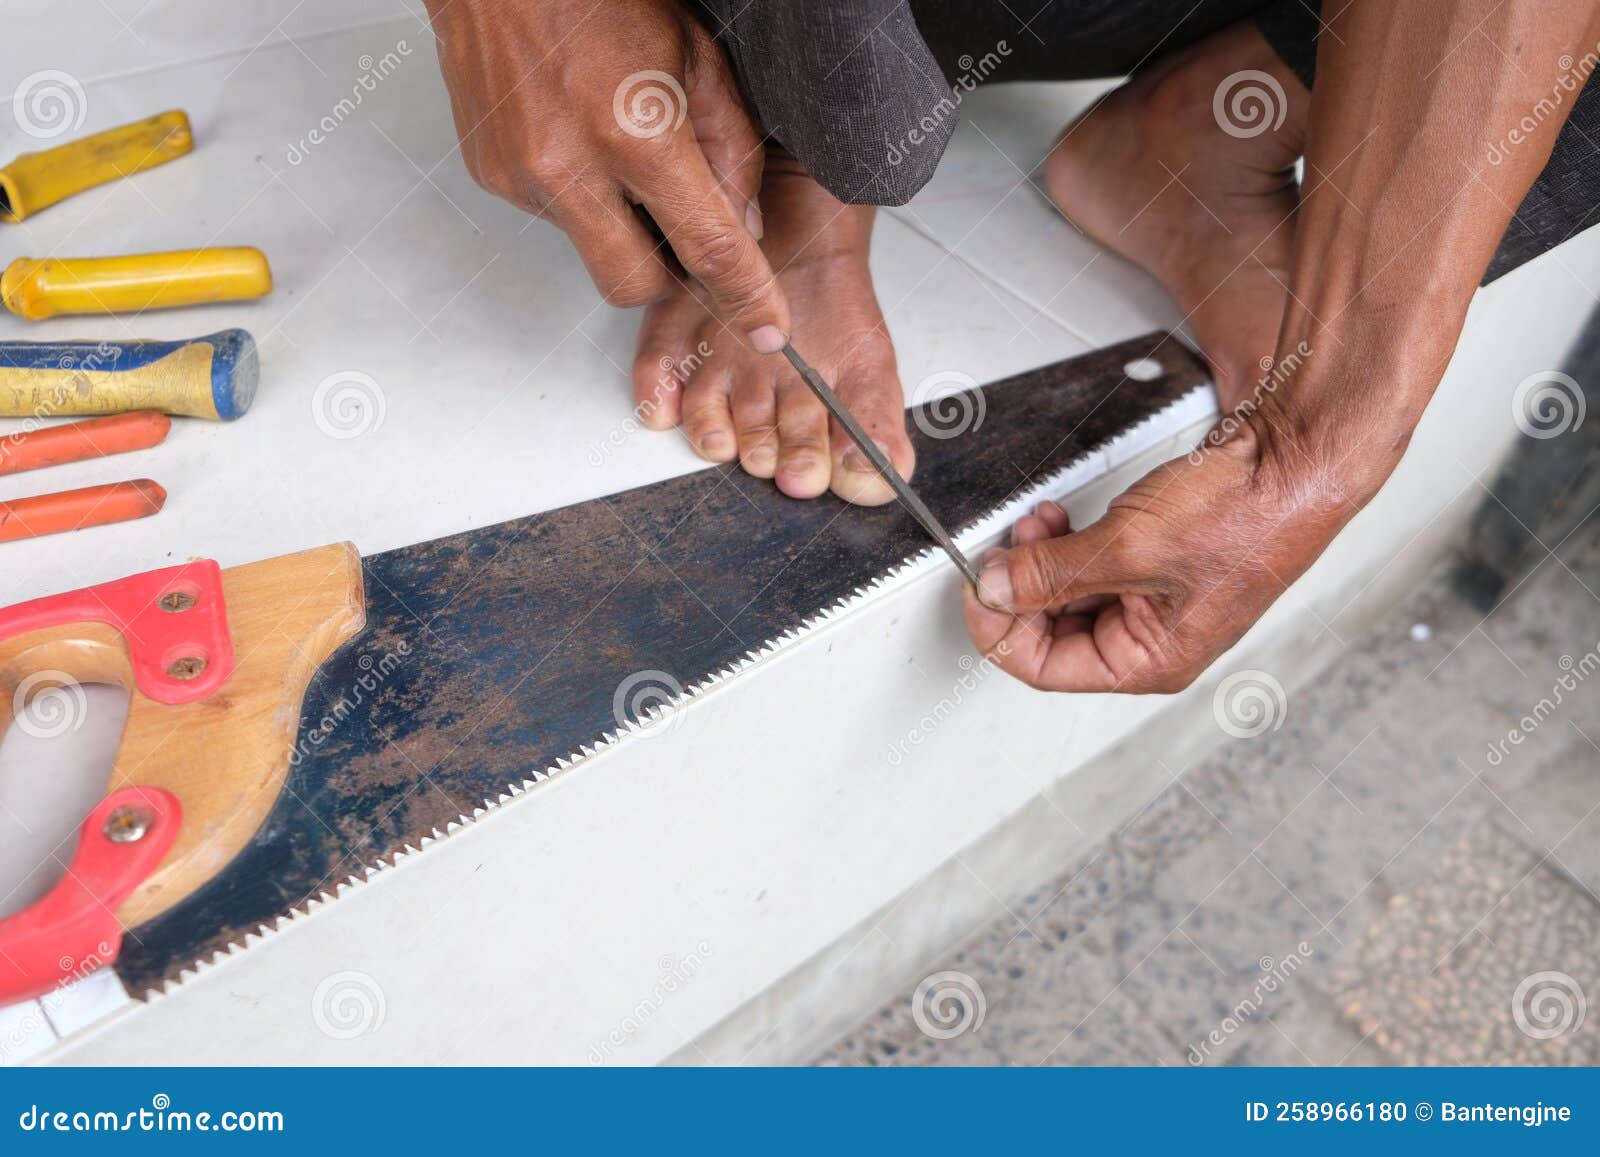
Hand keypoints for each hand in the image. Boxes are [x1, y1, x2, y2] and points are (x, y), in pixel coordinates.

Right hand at [423, 0, 787, 349]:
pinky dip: (580, 196)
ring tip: (619, 150)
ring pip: (593, 254)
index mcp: (635, 131)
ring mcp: (521, 175)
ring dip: (620, 227)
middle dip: (668, 273)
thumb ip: (730, 146)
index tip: (767, 328)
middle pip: (637, 286)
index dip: (746, 297)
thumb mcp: (696, 52)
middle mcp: (569, 164)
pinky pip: (554, 219)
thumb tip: (742, 225)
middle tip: (682, 225)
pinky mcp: (491, 176)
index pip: (707, 248)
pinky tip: (579, 137)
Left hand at [963, 420, 1371, 692]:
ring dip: (1040, 559)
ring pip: (1066, 596)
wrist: (1295, 459)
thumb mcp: (1128, 546)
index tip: (976, 584)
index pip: (1044, 667)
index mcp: (1149, 662)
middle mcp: (1151, 642)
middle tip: (1006, 545)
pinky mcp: (1154, 564)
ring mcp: (1153, 603)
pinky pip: (1090, 567)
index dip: (999, 627)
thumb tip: (995, 589)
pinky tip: (1060, 518)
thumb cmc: (1245, 514)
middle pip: (1051, 632)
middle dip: (1021, 586)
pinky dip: (1066, 544)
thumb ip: (1051, 573)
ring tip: (1038, 521)